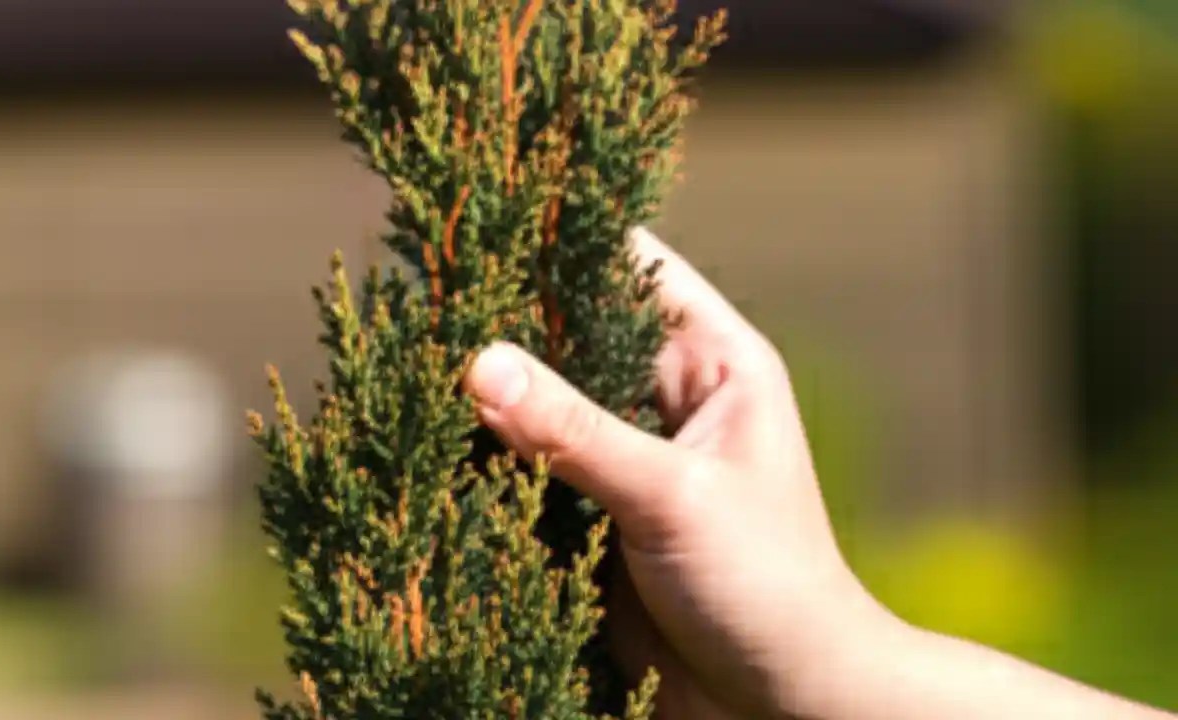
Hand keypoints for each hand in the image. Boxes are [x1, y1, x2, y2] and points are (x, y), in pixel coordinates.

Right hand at [465, 227, 882, 716]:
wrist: (783, 705)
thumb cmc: (765, 585)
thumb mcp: (672, 496)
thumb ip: (575, 431)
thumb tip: (478, 363)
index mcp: (713, 363)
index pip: (632, 268)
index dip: (565, 235)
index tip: (486, 211)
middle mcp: (664, 398)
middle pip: (572, 333)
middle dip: (506, 320)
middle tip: (420, 292)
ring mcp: (624, 459)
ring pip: (541, 404)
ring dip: (488, 395)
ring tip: (405, 358)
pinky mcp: (592, 518)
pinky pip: (526, 471)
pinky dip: (484, 462)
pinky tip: (428, 444)